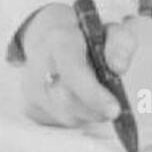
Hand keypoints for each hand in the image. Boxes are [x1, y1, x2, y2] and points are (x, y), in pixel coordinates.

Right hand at [17, 3, 136, 127]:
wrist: (49, 36)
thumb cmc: (85, 36)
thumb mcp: (110, 30)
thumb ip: (121, 42)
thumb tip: (118, 66)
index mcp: (59, 40)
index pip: (72, 72)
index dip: (93, 94)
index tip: (115, 109)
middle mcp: (38, 63)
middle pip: (68, 101)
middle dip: (96, 109)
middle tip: (113, 105)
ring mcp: (30, 87)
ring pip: (66, 116)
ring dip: (88, 113)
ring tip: (96, 95)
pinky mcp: (30, 105)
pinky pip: (60, 122)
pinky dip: (77, 116)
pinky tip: (79, 99)